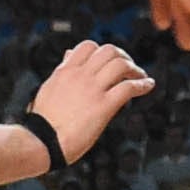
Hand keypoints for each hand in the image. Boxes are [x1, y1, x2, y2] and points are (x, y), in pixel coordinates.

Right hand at [30, 39, 156, 159]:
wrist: (41, 142)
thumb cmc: (44, 120)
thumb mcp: (49, 88)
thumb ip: (62, 70)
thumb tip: (69, 54)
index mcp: (65, 71)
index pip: (88, 46)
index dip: (104, 51)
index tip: (112, 61)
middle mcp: (79, 76)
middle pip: (109, 51)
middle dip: (123, 56)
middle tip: (130, 68)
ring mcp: (92, 90)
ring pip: (120, 65)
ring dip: (135, 69)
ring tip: (141, 77)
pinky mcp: (103, 106)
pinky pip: (128, 87)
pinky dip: (142, 84)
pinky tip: (148, 86)